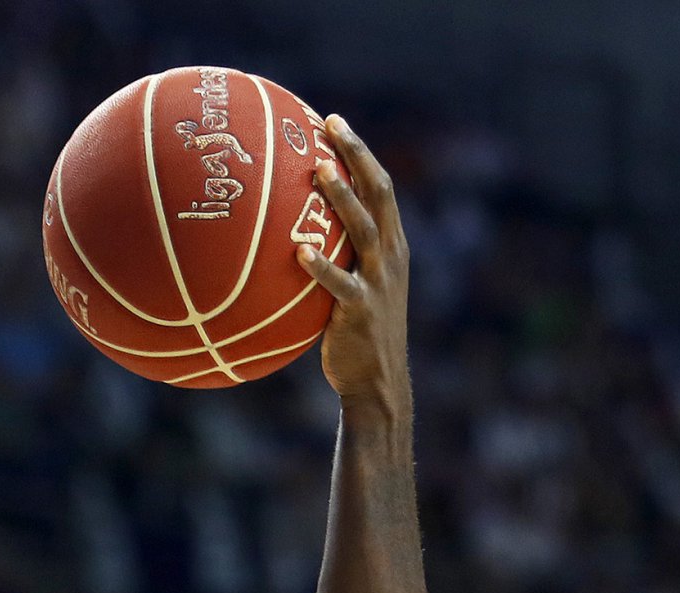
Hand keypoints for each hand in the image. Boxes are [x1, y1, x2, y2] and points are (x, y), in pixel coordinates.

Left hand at [297, 117, 409, 420]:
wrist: (377, 383)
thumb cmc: (356, 337)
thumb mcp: (352, 290)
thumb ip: (334, 260)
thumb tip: (287, 236)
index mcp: (392, 246)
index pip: (380, 187)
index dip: (360, 152)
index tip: (334, 122)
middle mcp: (391, 256)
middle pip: (378, 193)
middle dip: (356, 155)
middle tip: (330, 126)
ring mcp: (379, 283)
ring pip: (364, 229)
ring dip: (343, 197)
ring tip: (318, 170)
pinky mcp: (361, 312)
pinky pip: (339, 285)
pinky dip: (321, 267)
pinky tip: (298, 252)